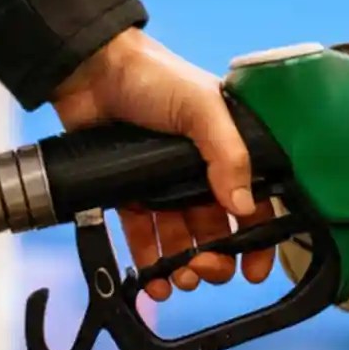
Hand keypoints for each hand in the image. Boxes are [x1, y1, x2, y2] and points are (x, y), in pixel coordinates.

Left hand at [50, 28, 275, 300]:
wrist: (90, 69)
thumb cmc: (155, 78)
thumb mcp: (203, 107)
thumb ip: (228, 154)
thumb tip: (245, 207)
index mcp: (228, 152)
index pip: (255, 204)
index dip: (258, 240)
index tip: (253, 271)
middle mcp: (201, 173)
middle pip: (218, 231)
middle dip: (215, 260)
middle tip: (203, 270)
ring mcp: (164, 186)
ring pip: (182, 241)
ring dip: (183, 267)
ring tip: (177, 278)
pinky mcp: (129, 194)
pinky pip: (144, 237)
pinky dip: (149, 263)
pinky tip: (152, 281)